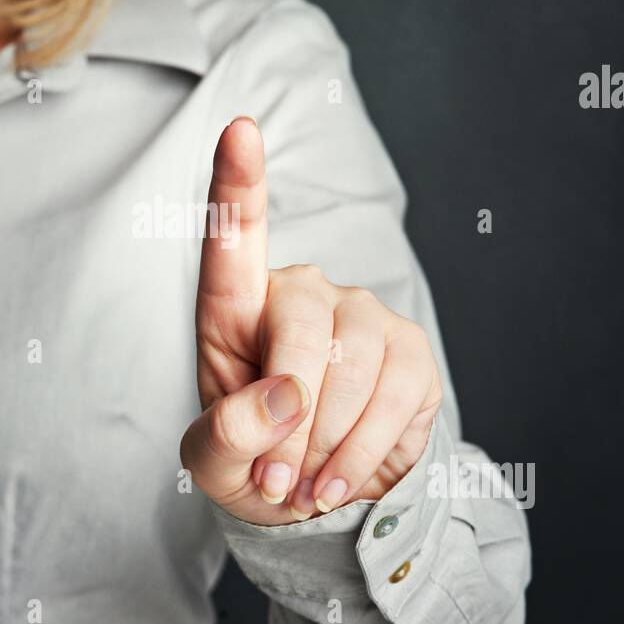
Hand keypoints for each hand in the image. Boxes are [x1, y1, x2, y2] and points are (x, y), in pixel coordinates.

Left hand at [180, 117, 442, 525]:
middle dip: (289, 417)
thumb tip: (281, 400)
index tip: (238, 128)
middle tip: (275, 480)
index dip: (238, 185)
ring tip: (303, 486)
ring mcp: (363, 315)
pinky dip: (361, 455)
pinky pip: (395, 398)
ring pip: (352, 369)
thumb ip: (225, 434)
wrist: (316, 496)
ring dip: (325, 447)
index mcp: (236, 308)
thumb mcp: (213, 463)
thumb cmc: (253, 460)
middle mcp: (303, 293)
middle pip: (302, 328)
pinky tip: (339, 480)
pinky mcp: (411, 350)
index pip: (235, 240)